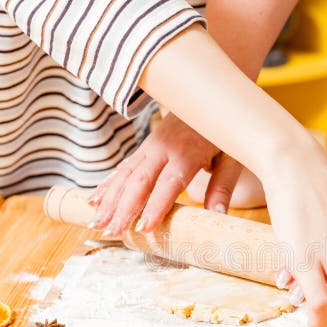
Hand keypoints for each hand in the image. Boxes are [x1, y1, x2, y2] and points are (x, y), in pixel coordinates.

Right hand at [88, 113, 242, 234]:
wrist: (210, 95)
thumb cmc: (224, 131)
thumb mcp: (232, 156)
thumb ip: (223, 186)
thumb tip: (218, 216)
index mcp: (189, 151)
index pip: (169, 182)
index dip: (156, 205)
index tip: (145, 227)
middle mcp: (164, 147)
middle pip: (140, 180)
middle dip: (123, 208)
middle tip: (113, 232)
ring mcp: (151, 146)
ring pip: (126, 175)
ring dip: (109, 200)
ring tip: (97, 223)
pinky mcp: (145, 147)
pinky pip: (124, 167)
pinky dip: (108, 184)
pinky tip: (94, 201)